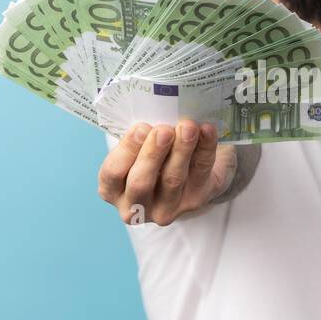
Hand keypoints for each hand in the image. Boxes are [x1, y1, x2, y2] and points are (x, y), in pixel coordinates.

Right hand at [97, 120, 236, 225]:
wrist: (192, 169)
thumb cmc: (155, 153)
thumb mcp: (139, 146)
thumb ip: (139, 135)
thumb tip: (151, 111)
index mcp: (114, 190)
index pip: (113, 173)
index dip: (126, 151)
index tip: (141, 128)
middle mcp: (136, 204)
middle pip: (140, 182)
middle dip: (152, 154)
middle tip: (164, 131)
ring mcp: (166, 208)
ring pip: (172, 180)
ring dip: (181, 150)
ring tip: (187, 127)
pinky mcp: (195, 200)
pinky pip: (201, 172)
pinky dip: (205, 149)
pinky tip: (207, 131)